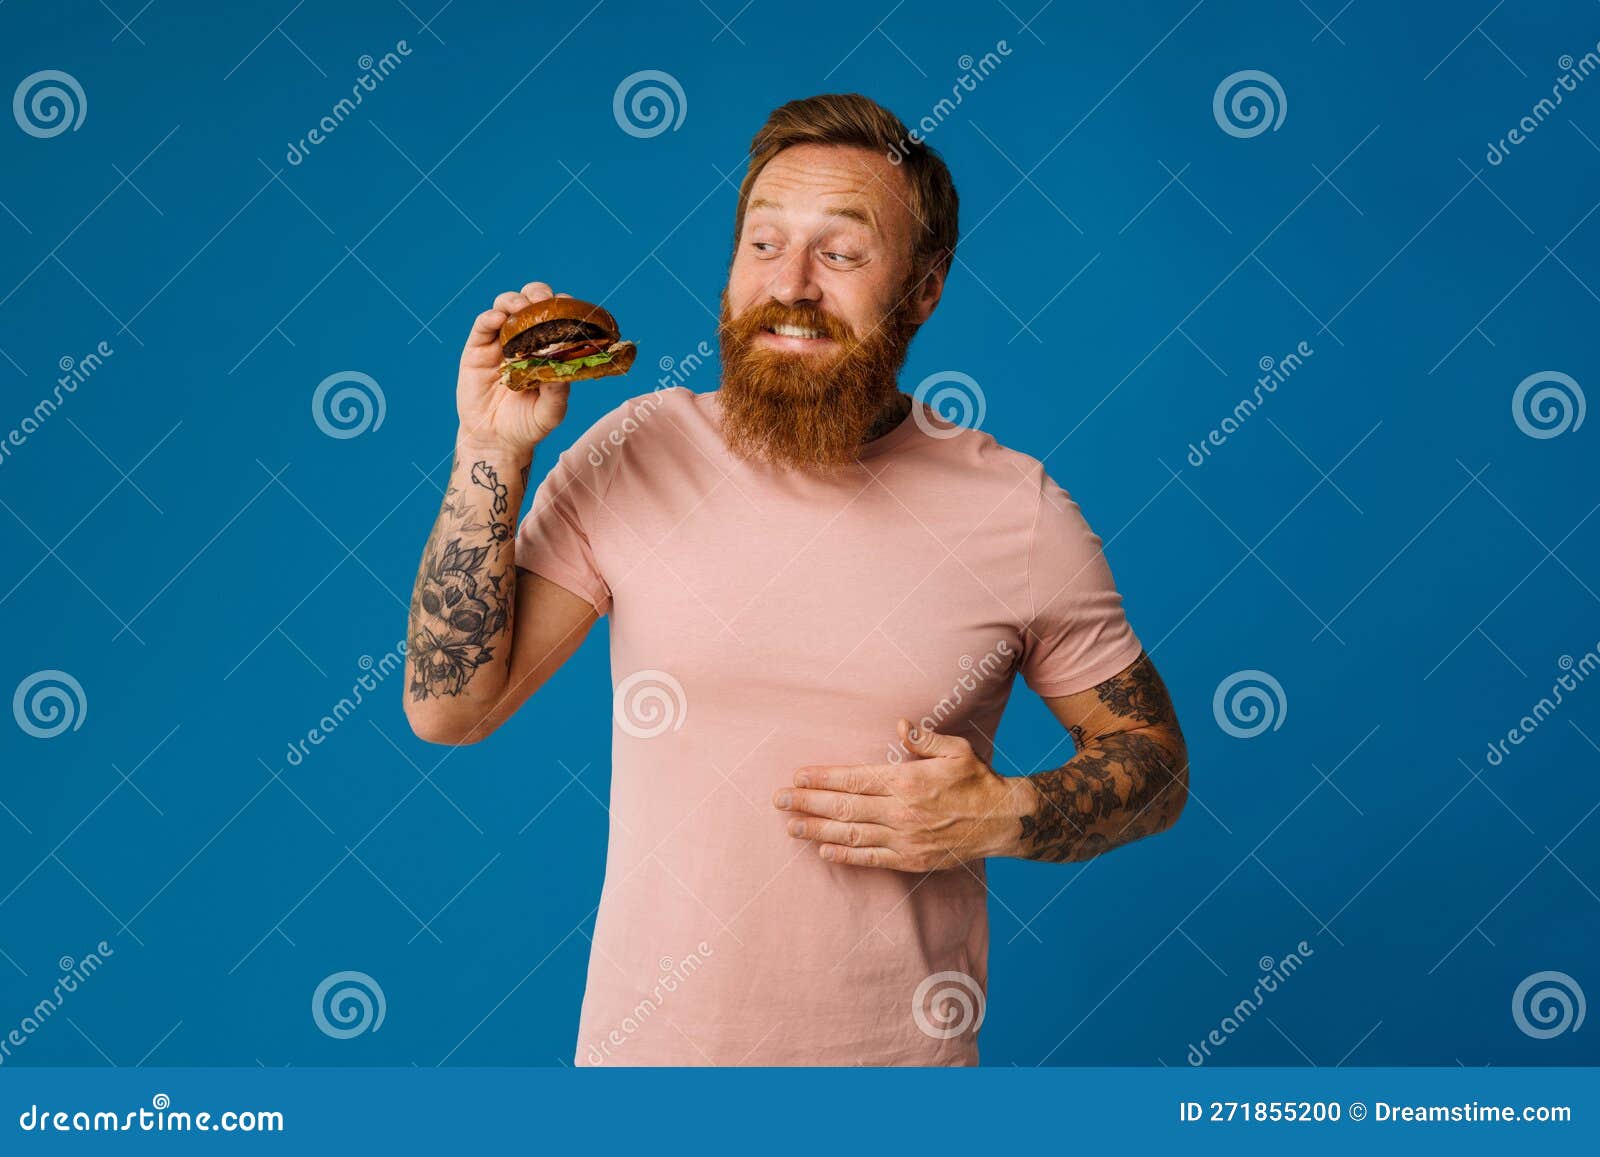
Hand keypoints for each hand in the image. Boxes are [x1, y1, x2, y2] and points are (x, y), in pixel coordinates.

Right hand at [457, 282, 573, 454]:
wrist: (496, 440)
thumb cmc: (528, 425)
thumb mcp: (550, 412)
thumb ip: (558, 392)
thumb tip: (563, 367)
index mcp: (547, 349)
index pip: (557, 317)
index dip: (564, 307)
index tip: (571, 307)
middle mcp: (525, 340)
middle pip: (531, 302)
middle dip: (539, 295)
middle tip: (544, 301)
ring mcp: (500, 342)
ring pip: (506, 306)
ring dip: (515, 301)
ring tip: (521, 308)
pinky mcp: (477, 349)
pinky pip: (483, 325)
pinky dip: (490, 317)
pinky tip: (498, 319)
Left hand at [773, 720, 1031, 870]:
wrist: (1003, 822)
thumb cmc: (978, 780)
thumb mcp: (956, 749)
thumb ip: (925, 738)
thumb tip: (900, 724)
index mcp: (907, 780)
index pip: (853, 779)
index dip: (822, 778)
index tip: (797, 776)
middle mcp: (901, 811)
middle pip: (843, 807)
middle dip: (807, 803)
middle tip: (778, 800)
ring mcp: (904, 839)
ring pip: (850, 834)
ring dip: (816, 829)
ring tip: (790, 825)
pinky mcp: (910, 860)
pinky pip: (870, 859)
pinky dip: (844, 855)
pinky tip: (822, 849)